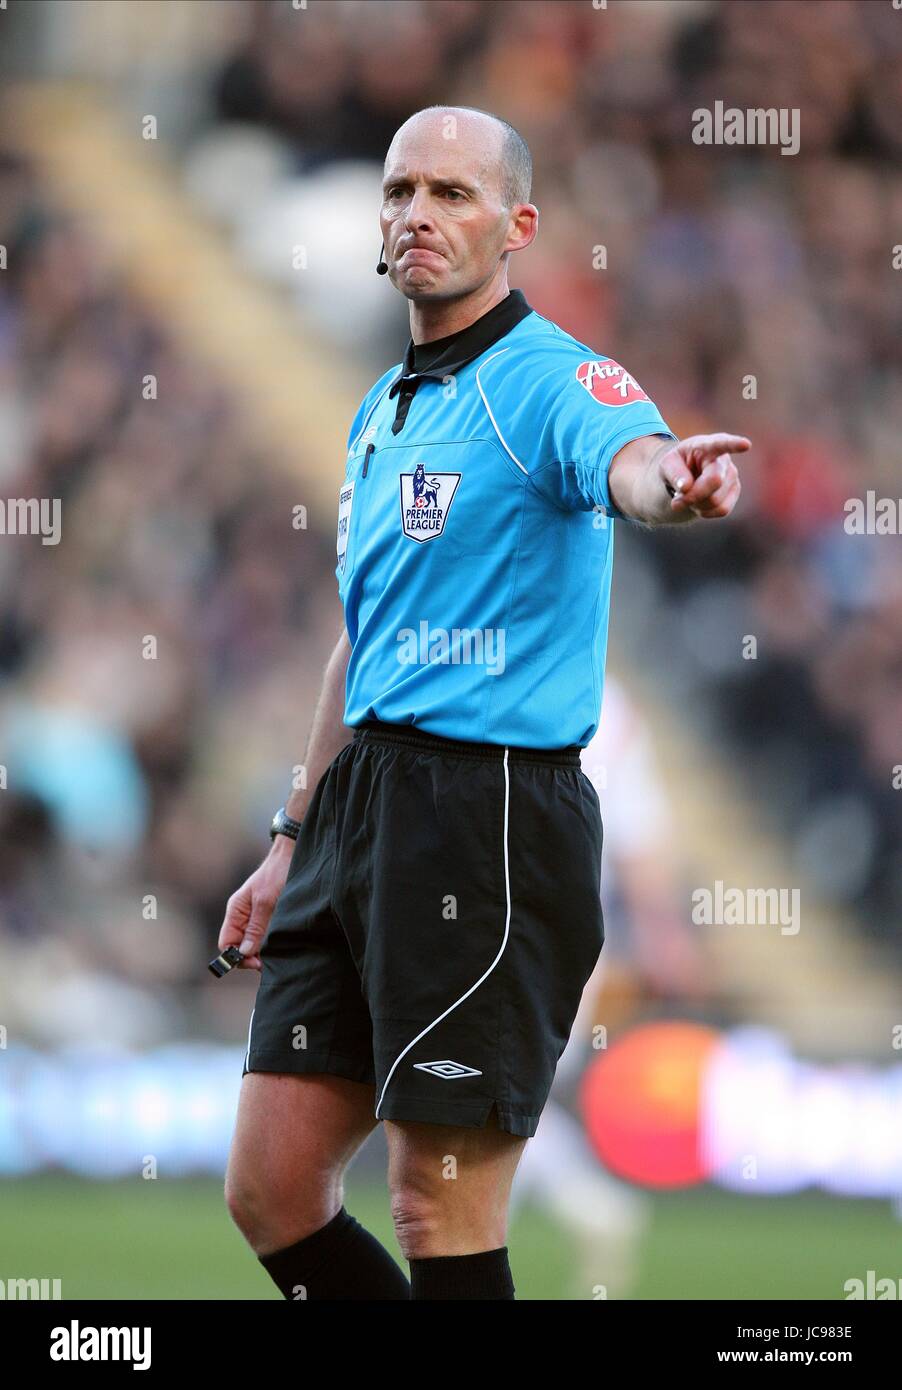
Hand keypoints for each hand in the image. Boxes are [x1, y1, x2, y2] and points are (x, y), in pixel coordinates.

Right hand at [217, 836, 294, 970]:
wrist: (292, 855)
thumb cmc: (277, 873)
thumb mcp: (266, 901)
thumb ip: (256, 927)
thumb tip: (245, 951)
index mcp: (235, 911)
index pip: (226, 943)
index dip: (236, 956)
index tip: (255, 962)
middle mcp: (242, 917)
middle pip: (239, 947)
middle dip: (252, 957)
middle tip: (270, 961)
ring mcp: (255, 918)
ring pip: (253, 944)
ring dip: (263, 951)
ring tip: (278, 952)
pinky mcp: (269, 918)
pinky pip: (264, 937)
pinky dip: (270, 943)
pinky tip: (282, 943)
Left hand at [659, 433, 749, 518]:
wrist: (687, 476)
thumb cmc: (677, 465)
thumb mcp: (667, 464)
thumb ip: (674, 473)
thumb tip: (686, 487)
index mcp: (707, 445)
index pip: (722, 443)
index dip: (734, 444)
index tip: (746, 444)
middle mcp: (724, 459)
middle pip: (714, 481)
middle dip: (692, 495)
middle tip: (675, 503)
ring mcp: (732, 475)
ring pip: (715, 500)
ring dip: (696, 504)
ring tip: (689, 496)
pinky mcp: (735, 491)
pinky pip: (722, 510)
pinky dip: (705, 512)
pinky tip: (699, 503)